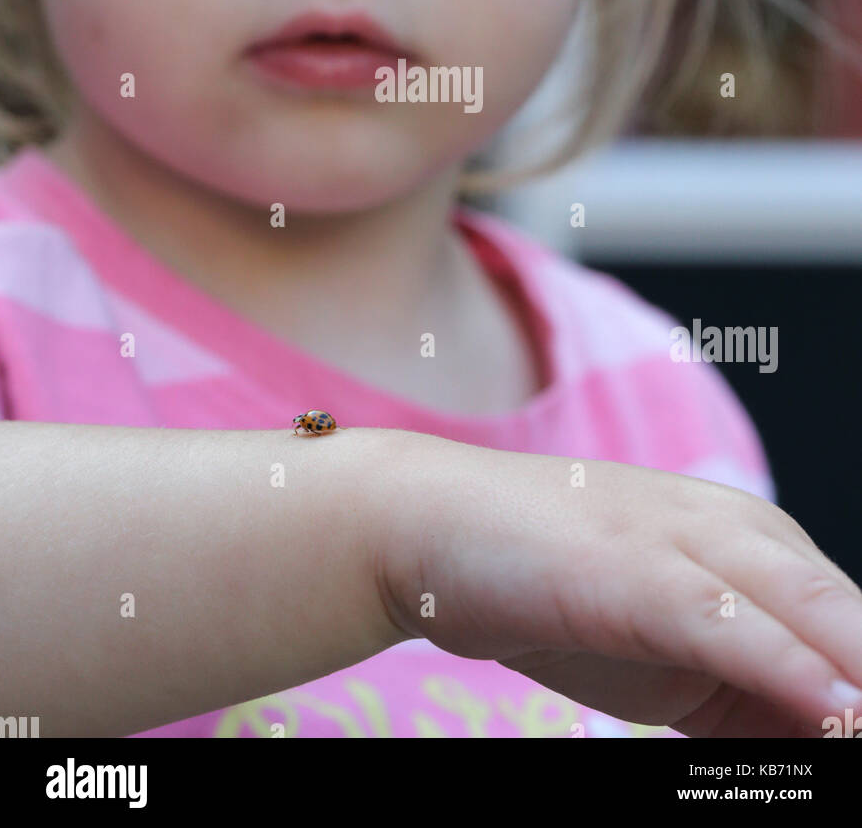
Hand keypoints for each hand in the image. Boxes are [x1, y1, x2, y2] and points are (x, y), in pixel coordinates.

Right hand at [376, 434, 861, 736]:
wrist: (438, 528)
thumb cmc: (555, 588)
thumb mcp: (675, 656)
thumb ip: (753, 692)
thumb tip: (823, 730)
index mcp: (766, 549)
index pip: (854, 634)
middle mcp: (747, 535)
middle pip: (852, 623)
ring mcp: (693, 544)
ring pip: (815, 615)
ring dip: (859, 680)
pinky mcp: (642, 570)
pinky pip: (732, 625)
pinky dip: (791, 666)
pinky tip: (837, 706)